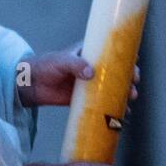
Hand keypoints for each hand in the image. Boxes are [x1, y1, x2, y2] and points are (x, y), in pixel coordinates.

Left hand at [17, 43, 140, 107]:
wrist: (31, 84)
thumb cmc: (46, 66)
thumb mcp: (61, 61)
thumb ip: (76, 65)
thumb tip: (91, 73)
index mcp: (90, 53)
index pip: (112, 52)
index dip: (126, 56)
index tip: (135, 62)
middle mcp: (94, 67)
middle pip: (118, 71)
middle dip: (129, 77)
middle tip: (133, 83)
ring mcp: (91, 84)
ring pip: (114, 88)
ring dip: (125, 93)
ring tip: (130, 99)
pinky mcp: (86, 99)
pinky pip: (104, 103)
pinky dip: (114, 108)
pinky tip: (122, 114)